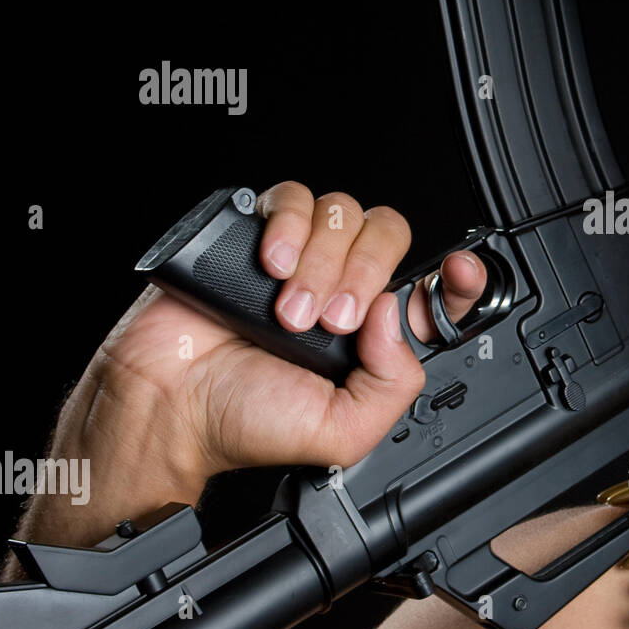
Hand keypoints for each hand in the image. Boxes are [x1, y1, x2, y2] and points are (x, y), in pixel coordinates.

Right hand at [84, 181, 487, 481]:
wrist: (169, 407)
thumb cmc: (244, 421)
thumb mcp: (344, 431)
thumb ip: (394, 383)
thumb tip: (398, 314)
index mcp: (372, 331)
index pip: (432, 287)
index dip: (456, 276)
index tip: (459, 273)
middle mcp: (342, 286)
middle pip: (389, 235)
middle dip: (365, 273)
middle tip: (333, 319)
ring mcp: (301, 256)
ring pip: (344, 213)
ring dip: (322, 261)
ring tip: (289, 311)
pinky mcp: (257, 232)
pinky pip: (294, 197)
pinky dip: (290, 225)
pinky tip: (271, 266)